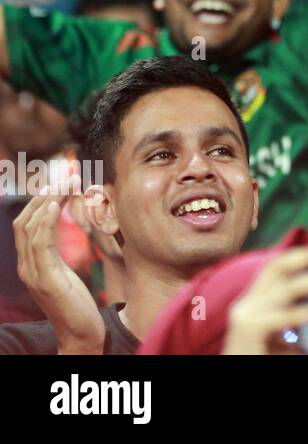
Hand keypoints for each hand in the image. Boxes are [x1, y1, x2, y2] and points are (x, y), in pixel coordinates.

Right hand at [14, 189, 104, 353]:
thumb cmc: (78, 304)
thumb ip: (60, 254)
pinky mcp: (44, 279)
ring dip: (47, 200)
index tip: (63, 181)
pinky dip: (44, 221)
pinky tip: (55, 204)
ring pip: (29, 227)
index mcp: (30, 264)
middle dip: (43, 194)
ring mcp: (32, 272)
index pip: (27, 224)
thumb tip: (66, 230)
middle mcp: (26, 266)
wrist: (81, 334)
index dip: (41, 200)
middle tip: (67, 174)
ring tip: (65, 182)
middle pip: (24, 221)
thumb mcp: (66, 273)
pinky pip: (39, 243)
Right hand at [223, 247, 307, 354]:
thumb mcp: (292, 342)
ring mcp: (244, 315)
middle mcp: (247, 303)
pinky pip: (283, 316)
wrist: (243, 377)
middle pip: (277, 266)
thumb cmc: (267, 357)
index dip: (303, 255)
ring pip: (285, 288)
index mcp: (255, 300)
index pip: (277, 266)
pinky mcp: (248, 330)